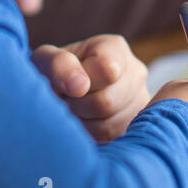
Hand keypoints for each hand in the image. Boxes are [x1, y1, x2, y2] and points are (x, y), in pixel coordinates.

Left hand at [32, 34, 149, 141]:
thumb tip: (79, 86)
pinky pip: (110, 138)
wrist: (63, 89)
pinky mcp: (135, 126)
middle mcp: (135, 72)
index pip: (107, 69)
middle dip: (77, 104)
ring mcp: (140, 101)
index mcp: (115, 48)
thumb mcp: (47, 59)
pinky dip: (89, 133)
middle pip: (106, 101)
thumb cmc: (54, 72)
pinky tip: (83, 120)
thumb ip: (59, 64)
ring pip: (108, 124)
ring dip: (81, 120)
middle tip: (65, 98)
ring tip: (73, 108)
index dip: (81, 83)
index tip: (65, 87)